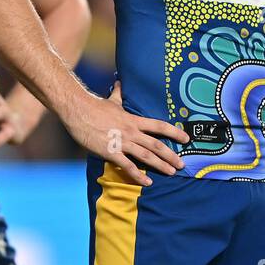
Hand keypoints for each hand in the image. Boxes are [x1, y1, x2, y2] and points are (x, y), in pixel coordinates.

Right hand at [57, 79, 187, 185]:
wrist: (78, 111)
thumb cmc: (94, 106)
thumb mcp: (111, 100)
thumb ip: (118, 94)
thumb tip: (119, 82)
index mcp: (133, 120)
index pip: (159, 126)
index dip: (174, 132)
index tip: (186, 138)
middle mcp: (132, 132)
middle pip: (157, 145)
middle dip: (171, 155)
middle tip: (181, 164)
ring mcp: (122, 143)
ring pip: (146, 156)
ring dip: (161, 165)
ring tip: (171, 173)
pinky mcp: (111, 152)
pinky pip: (128, 166)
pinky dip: (138, 175)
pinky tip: (147, 182)